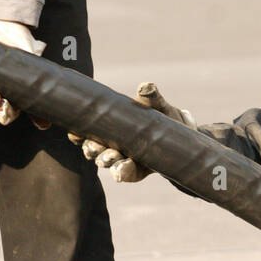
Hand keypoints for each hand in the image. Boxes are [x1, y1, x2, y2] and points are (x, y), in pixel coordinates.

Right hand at [68, 82, 194, 181]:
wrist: (186, 139)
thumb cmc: (165, 118)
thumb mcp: (158, 106)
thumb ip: (152, 97)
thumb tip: (146, 87)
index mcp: (110, 127)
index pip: (87, 131)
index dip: (78, 134)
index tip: (74, 132)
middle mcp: (111, 145)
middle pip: (93, 149)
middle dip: (92, 148)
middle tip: (94, 146)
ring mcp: (122, 159)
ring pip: (106, 161)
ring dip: (106, 159)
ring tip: (110, 156)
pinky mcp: (135, 172)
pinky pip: (124, 173)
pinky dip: (121, 171)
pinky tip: (121, 170)